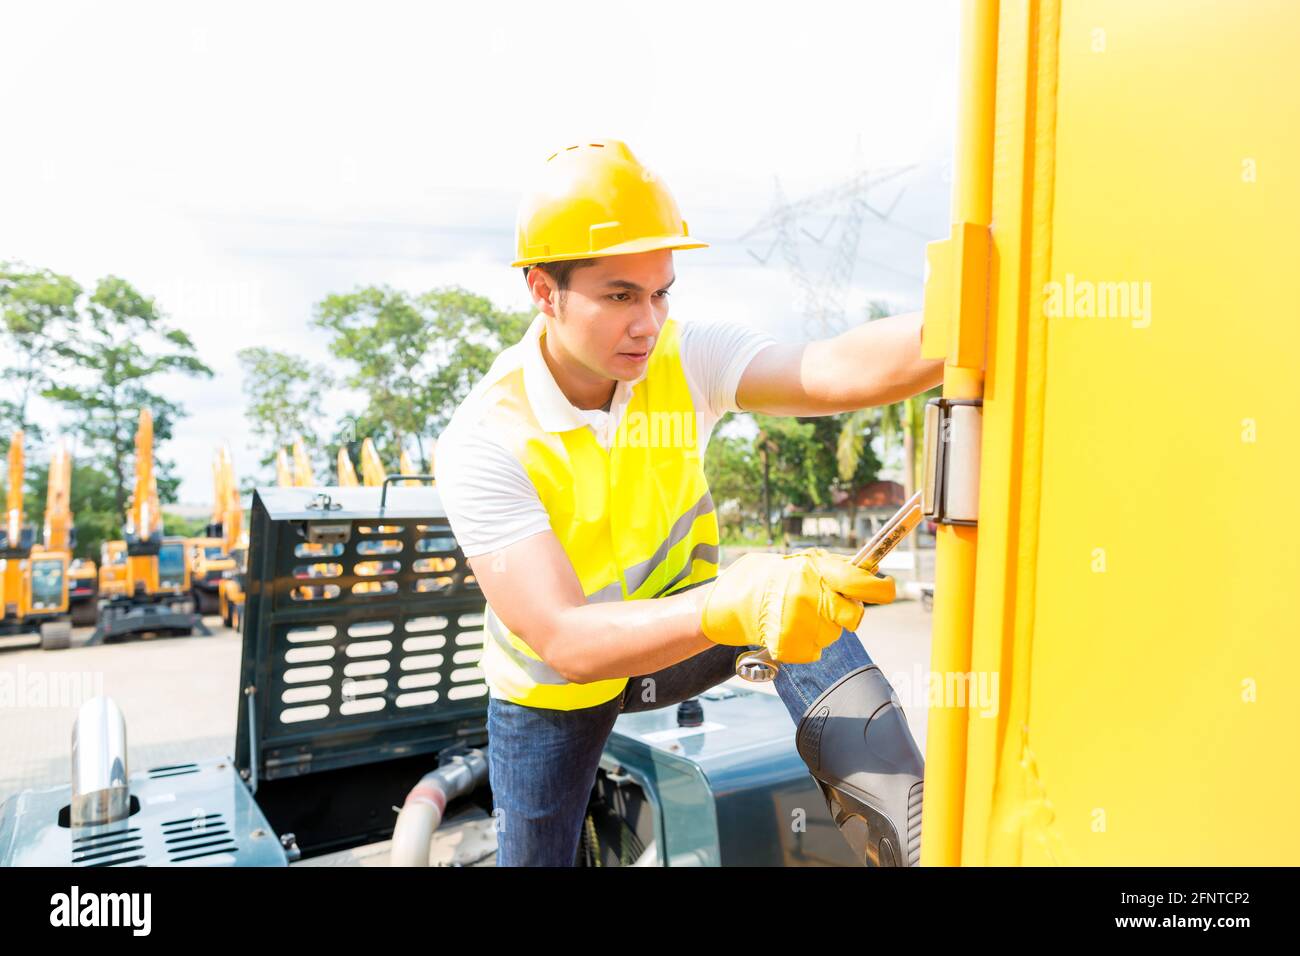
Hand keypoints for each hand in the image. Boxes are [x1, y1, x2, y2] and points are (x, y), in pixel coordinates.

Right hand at [700, 548, 894, 663]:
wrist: (731, 601)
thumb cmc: (772, 578)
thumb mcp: (804, 562)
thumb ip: (837, 568)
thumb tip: (873, 573)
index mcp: (814, 570)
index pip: (860, 582)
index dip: (882, 588)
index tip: (888, 589)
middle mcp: (808, 595)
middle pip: (854, 617)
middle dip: (848, 613)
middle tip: (830, 605)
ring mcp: (798, 622)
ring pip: (835, 634)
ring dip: (824, 627)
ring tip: (799, 614)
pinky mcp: (790, 646)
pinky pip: (817, 650)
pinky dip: (808, 643)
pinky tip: (791, 628)